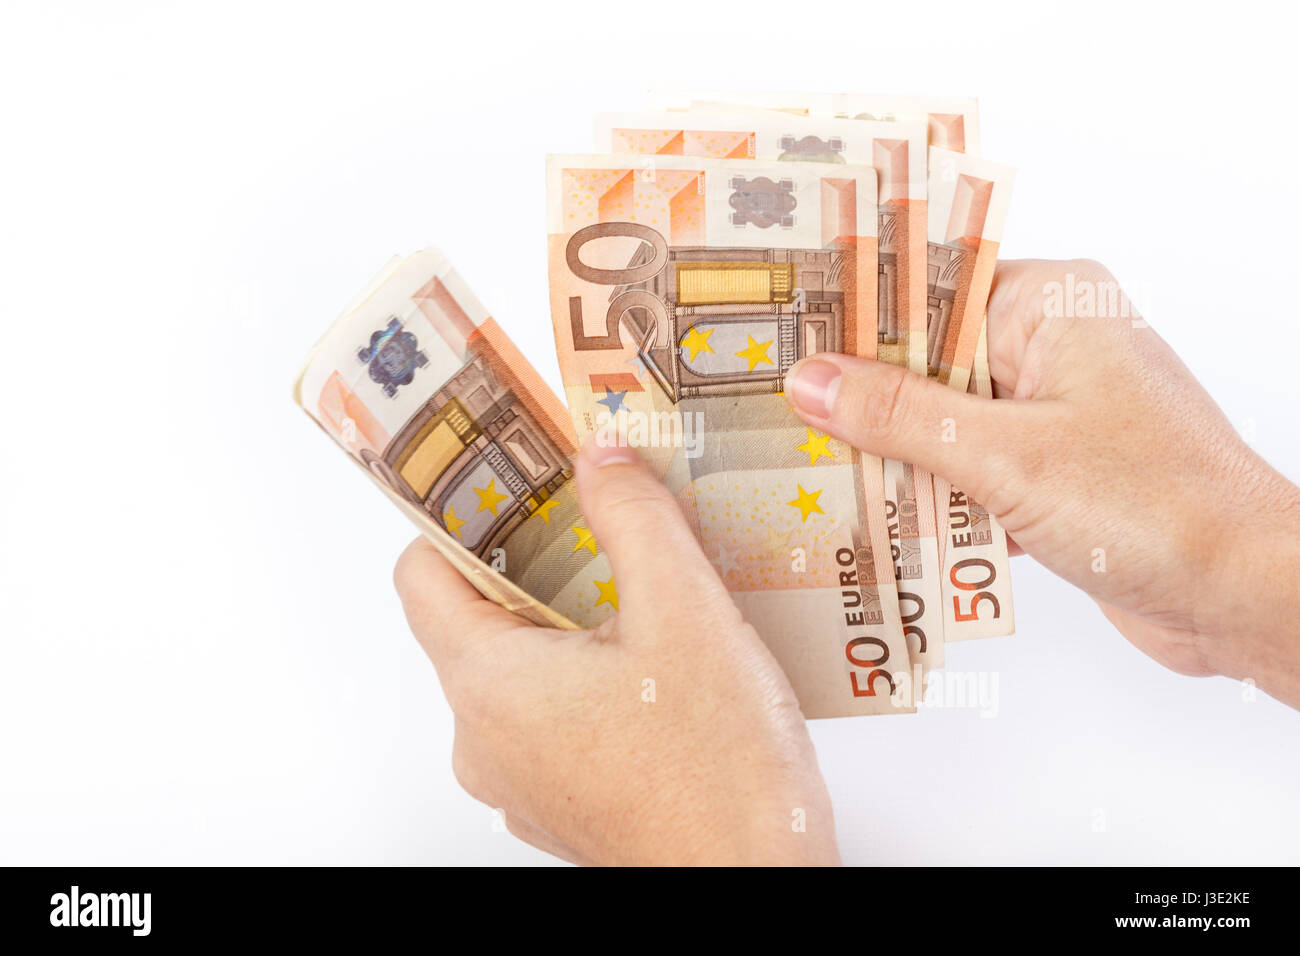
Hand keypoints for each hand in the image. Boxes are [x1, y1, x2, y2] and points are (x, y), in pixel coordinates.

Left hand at [393, 439, 839, 865]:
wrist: (754, 882)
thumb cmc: (718, 772)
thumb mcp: (686, 611)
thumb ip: (634, 518)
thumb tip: (599, 460)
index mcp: (489, 683)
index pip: (422, 574)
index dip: (458, 520)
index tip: (506, 485)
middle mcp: (483, 738)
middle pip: (475, 620)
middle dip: (535, 565)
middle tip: (597, 526)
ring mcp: (519, 780)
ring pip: (519, 672)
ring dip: (569, 626)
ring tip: (643, 596)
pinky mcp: (559, 804)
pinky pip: (550, 719)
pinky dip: (586, 682)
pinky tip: (656, 668)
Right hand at [785, 258, 1299, 707]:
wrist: (1246, 595)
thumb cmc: (1151, 507)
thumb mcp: (1006, 456)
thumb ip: (902, 417)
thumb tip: (811, 380)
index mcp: (1052, 304)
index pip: (928, 288)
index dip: (852, 313)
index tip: (778, 330)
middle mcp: (1050, 344)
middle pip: (927, 357)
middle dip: (860, 394)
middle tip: (772, 410)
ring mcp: (1052, 409)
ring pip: (941, 418)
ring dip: (888, 452)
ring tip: (801, 466)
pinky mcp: (1050, 470)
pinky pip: (966, 467)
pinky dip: (925, 491)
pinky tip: (865, 513)